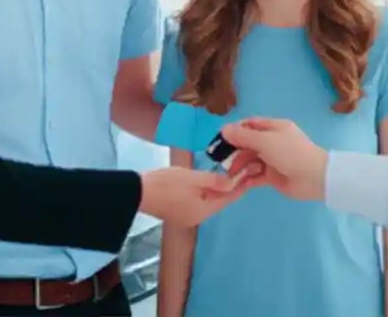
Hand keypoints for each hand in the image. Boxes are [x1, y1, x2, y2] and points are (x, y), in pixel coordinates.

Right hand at [136, 165, 256, 227]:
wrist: (136, 192)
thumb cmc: (165, 183)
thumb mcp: (192, 178)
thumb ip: (214, 181)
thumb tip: (233, 182)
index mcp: (204, 210)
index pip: (228, 198)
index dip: (240, 185)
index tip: (251, 173)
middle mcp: (198, 217)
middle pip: (220, 201)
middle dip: (231, 187)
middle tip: (243, 170)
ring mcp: (188, 216)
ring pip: (210, 201)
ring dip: (219, 189)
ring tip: (229, 173)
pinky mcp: (179, 211)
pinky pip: (199, 201)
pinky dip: (207, 192)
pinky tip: (209, 181)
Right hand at [221, 117, 327, 200]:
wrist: (314, 178)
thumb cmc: (290, 153)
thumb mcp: (265, 141)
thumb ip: (243, 136)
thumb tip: (224, 129)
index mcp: (274, 127)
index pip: (250, 125)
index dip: (235, 130)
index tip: (220, 139)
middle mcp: (272, 142)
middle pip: (248, 144)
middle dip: (235, 151)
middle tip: (221, 160)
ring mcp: (272, 159)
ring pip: (250, 160)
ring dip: (239, 166)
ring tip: (230, 174)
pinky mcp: (272, 176)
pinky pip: (255, 175)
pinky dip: (246, 178)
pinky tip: (236, 183)